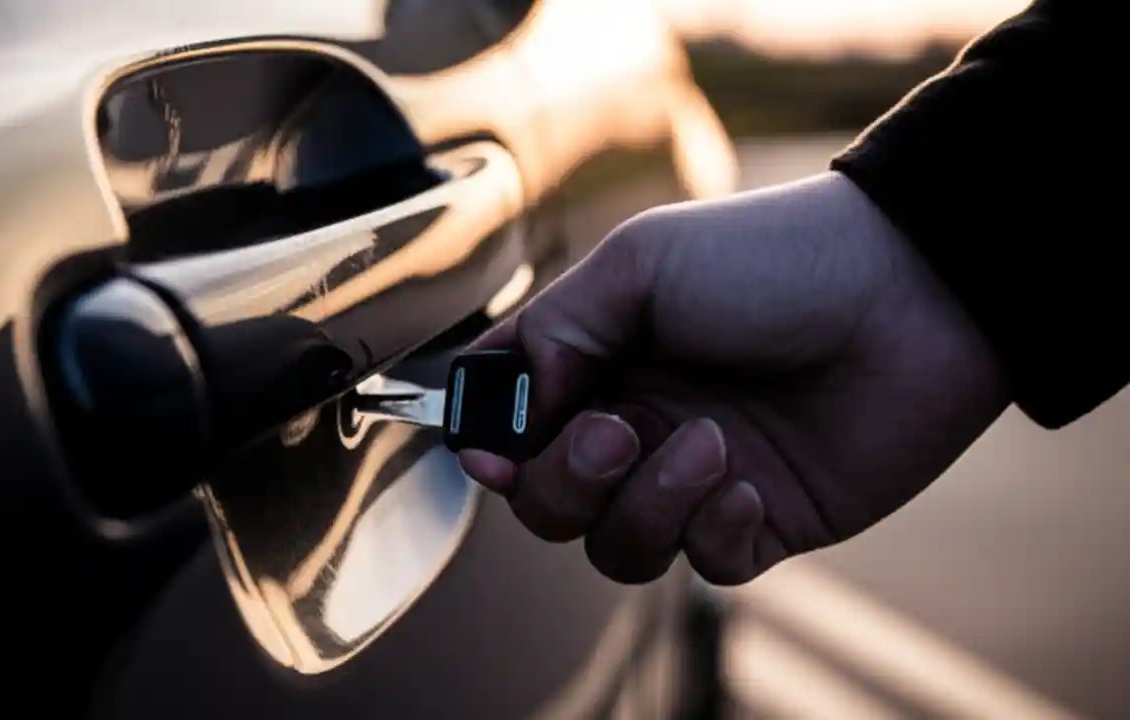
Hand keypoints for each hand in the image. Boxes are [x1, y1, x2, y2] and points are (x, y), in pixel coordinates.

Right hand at [459, 173, 1008, 584]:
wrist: (914, 292)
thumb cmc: (774, 260)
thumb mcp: (640, 264)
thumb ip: (554, 333)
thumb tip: (513, 413)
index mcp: (600, 358)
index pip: (513, 421)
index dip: (489, 446)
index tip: (492, 452)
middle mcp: (639, 421)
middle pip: (551, 502)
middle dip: (567, 483)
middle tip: (617, 433)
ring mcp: (697, 476)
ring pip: (617, 547)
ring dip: (648, 506)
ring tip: (712, 443)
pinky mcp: (761, 520)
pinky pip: (704, 565)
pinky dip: (714, 533)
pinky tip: (752, 486)